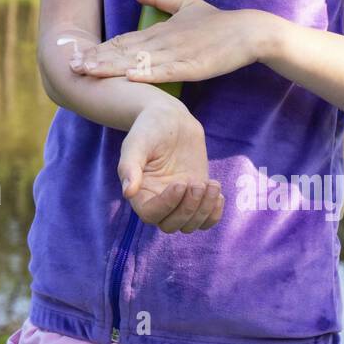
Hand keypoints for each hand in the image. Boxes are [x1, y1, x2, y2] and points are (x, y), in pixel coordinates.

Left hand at [71, 0, 274, 85]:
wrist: (248, 31)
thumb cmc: (216, 21)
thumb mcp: (185, 5)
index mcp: (158, 30)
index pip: (122, 41)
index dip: (99, 49)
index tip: (76, 54)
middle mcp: (162, 41)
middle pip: (123, 52)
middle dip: (96, 59)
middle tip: (71, 65)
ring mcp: (177, 54)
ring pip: (138, 62)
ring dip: (112, 68)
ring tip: (89, 72)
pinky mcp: (193, 66)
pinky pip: (167, 71)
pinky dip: (148, 74)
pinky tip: (130, 77)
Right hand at [117, 96, 224, 233]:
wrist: (171, 118)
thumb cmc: (149, 128)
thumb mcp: (136, 143)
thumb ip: (130, 166)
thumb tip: (127, 192)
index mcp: (139, 192)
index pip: (150, 215)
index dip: (167, 205)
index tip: (179, 184)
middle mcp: (158, 201)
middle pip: (171, 225)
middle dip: (188, 209)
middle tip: (196, 183)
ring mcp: (179, 200)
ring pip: (190, 225)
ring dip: (204, 210)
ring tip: (211, 185)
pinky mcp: (196, 196)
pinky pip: (206, 219)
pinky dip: (214, 213)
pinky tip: (216, 191)